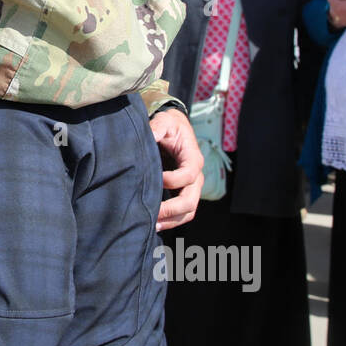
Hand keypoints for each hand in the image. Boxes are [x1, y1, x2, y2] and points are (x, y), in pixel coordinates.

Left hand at [151, 108, 202, 229]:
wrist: (174, 128)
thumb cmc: (169, 125)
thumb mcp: (164, 121)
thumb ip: (157, 128)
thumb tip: (149, 135)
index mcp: (193, 159)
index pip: (188, 175)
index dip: (173, 180)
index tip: (156, 178)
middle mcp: (196, 176)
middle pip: (190, 200)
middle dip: (171, 209)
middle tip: (152, 213)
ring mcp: (191, 188)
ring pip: (188, 211)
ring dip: (171, 220)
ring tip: (152, 224)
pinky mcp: (183, 193)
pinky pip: (182, 214)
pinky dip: (171, 221)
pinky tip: (154, 223)